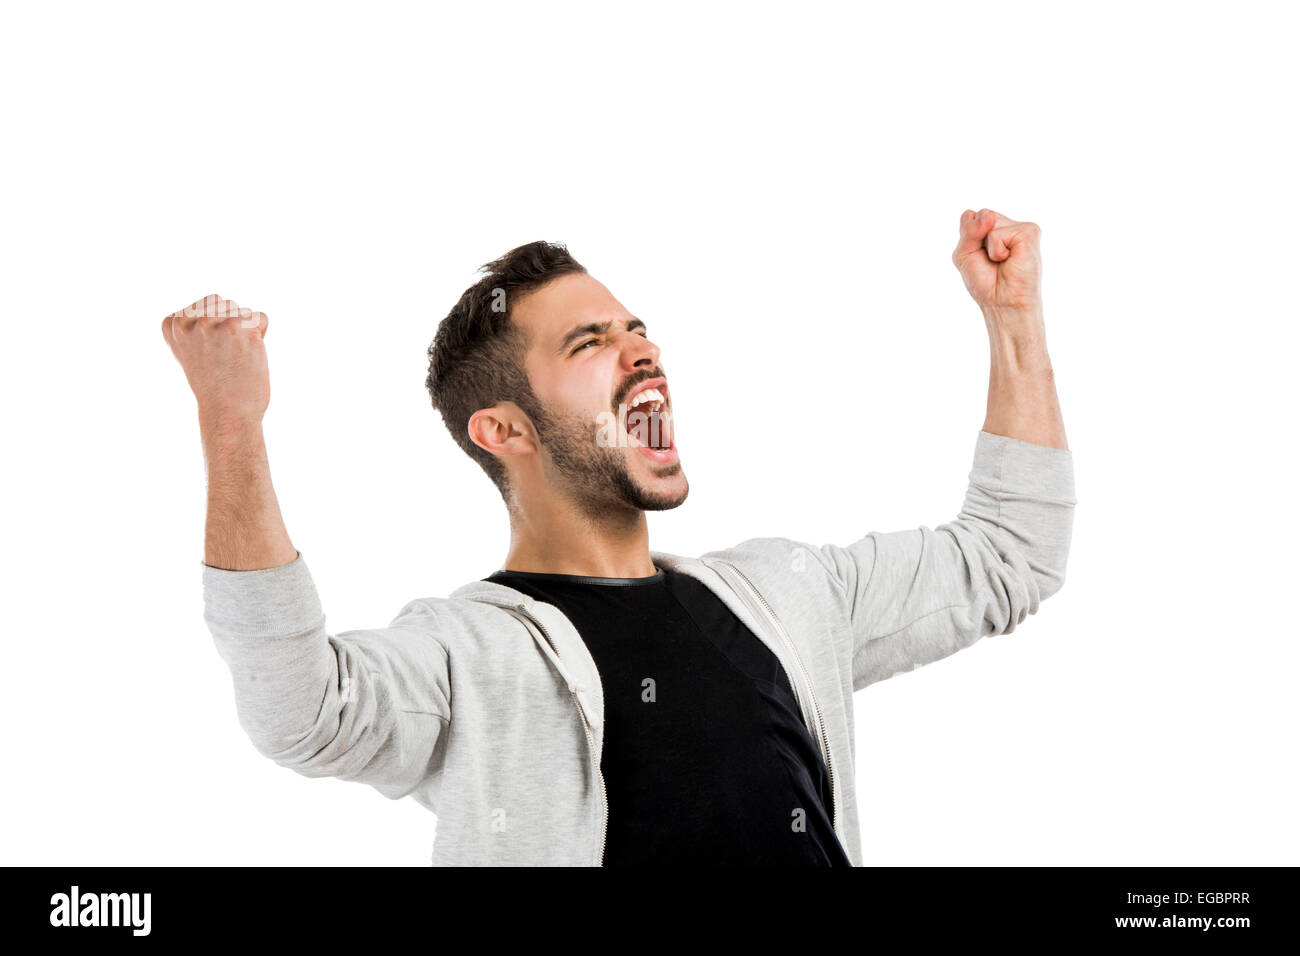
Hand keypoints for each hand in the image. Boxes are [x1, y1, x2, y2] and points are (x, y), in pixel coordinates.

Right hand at [161, 293, 270, 429]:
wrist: (228, 413)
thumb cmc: (215, 384)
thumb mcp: (192, 351)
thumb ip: (196, 325)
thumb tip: (216, 299)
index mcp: (172, 325)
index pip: (209, 302)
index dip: (218, 326)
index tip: (211, 352)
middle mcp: (187, 323)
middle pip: (225, 302)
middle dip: (232, 324)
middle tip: (225, 357)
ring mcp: (211, 324)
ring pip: (243, 310)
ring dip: (247, 331)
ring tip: (236, 358)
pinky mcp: (236, 328)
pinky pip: (261, 317)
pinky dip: (262, 334)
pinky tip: (249, 355)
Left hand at [951, 208, 1042, 313]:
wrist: (1002, 302)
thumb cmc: (985, 282)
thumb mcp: (964, 254)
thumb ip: (969, 230)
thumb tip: (989, 214)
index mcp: (993, 227)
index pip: (969, 216)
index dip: (967, 237)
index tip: (978, 257)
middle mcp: (1008, 224)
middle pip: (979, 215)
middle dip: (975, 241)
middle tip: (991, 261)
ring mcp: (1021, 227)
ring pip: (989, 221)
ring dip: (987, 248)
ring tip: (1001, 261)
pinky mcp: (1030, 232)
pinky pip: (997, 234)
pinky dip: (997, 251)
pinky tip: (1010, 260)